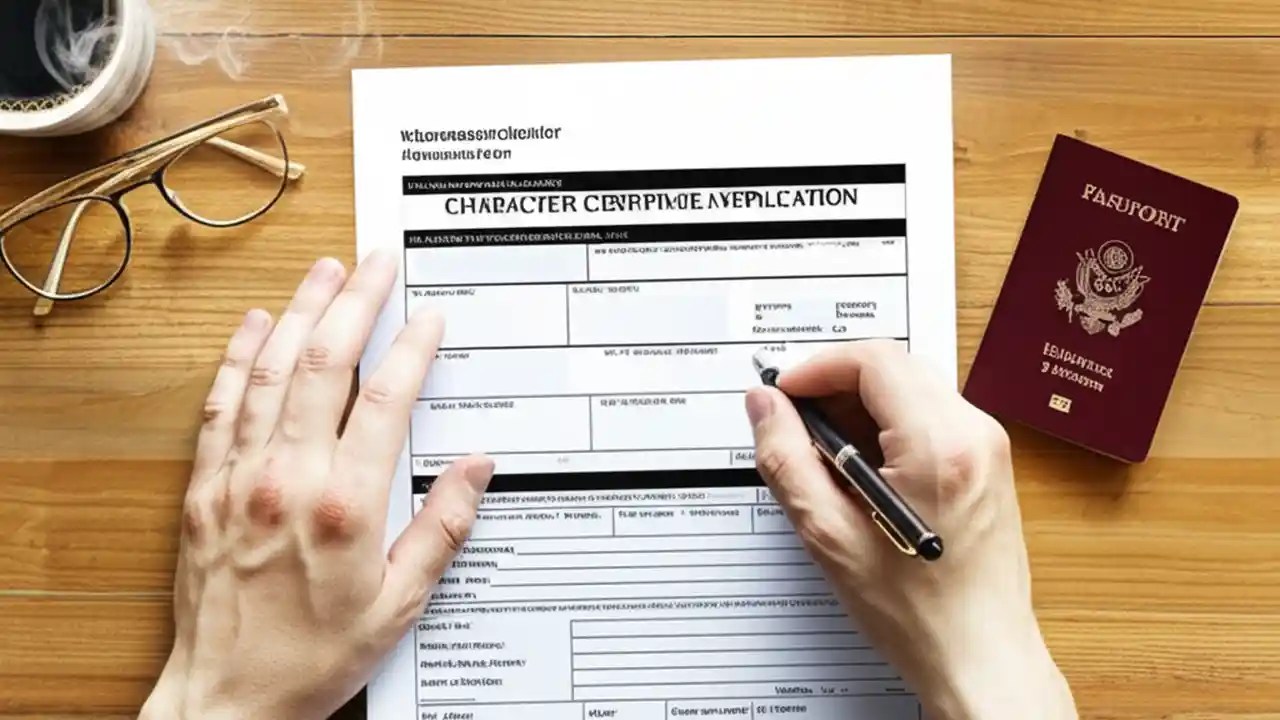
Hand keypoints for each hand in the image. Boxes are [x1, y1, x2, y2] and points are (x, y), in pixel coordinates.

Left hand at [140, 251, 493, 719]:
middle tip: (377, 264)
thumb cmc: (313, 658)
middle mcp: (287, 480)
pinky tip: (254, 325)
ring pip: (271, 372)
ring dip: (298, 314)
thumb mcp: (399, 604)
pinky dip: (239, 358)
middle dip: (354, 304)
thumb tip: (476, 469)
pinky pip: (222, 406)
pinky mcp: (203, 489)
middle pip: (324, 366)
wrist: (228, 700)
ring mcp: (239, 479)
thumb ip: (441, 529)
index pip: (384, 403)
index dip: (410, 350)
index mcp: (343, 508)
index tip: (428, 319)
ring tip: (324, 272)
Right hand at [745, 341, 1076, 719]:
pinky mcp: (989, 462)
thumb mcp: (829, 536)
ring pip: (912, 388)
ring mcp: (989, 447)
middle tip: (798, 424)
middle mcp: (975, 435)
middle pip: (895, 366)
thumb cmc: (920, 613)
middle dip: (837, 385)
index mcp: (940, 446)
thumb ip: (786, 460)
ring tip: (828, 458)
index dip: (818, 367)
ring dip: (862, 406)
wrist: (982, 657)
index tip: (785, 392)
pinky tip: (864, 472)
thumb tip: (765, 407)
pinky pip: (931, 415)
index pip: (874, 360)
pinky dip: (889, 425)